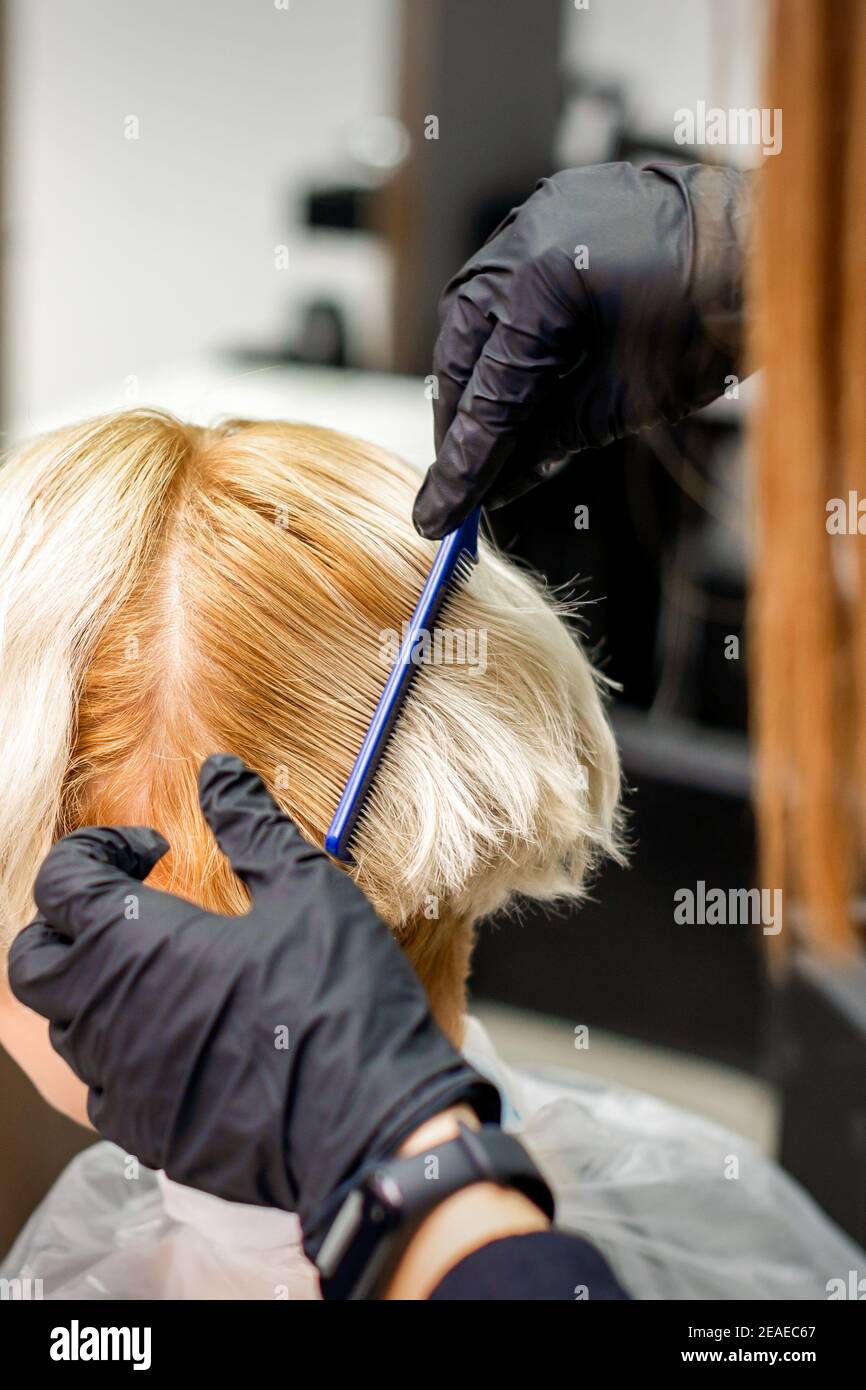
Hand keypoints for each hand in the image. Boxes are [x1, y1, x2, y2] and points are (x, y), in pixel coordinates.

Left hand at [7, 755, 498, 1255]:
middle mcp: (104, 1014)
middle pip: (32, 958)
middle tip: (127, 904)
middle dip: (67, 920)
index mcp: (132, 943)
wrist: (369, 1126)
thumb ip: (250, 824)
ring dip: (90, 983)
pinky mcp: (141, 1132)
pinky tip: (172, 1034)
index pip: (61, 880)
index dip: (99, 850)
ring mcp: (118, 1080)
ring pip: (60, 1024)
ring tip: (155, 965)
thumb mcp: (304, 888)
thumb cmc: (337, 1001)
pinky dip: (115, 1049)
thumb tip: (219, 772)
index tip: (151, 849)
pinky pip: (96, 1085)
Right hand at [413, 161, 750, 537]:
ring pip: (474, 318)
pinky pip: (505, 288)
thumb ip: (552, 438)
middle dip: (461, 423)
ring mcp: (534, 219)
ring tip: (487, 441)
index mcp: (539, 284)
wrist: (766, 242)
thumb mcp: (627, 399)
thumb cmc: (715, 315)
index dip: (462, 468)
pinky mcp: (552, 214)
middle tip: (463, 483)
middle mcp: (521, 241)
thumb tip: (502, 480)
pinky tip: (516, 383)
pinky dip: (505, 339)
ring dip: (479, 381)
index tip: (438, 517)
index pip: (486, 398)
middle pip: (461, 353)